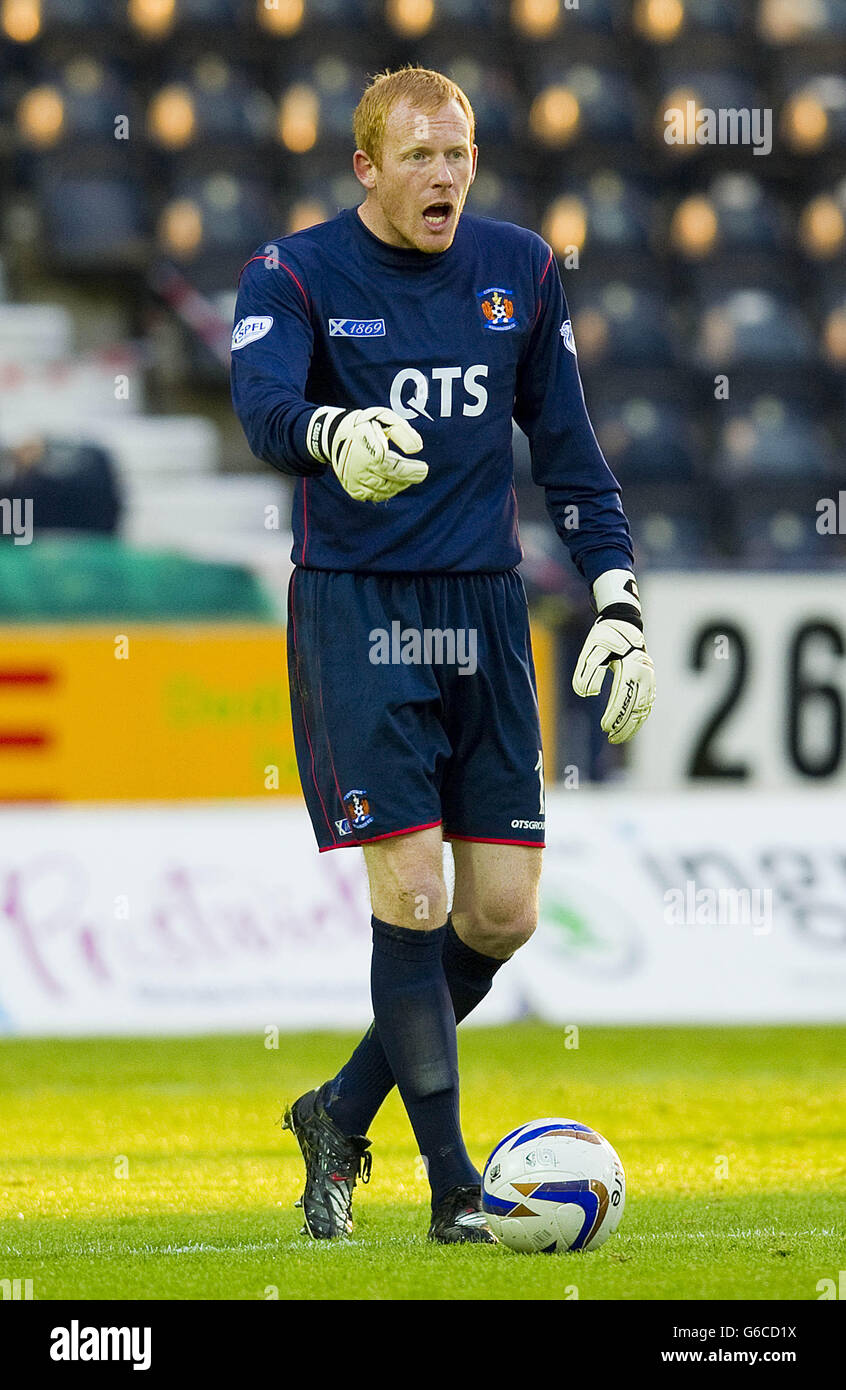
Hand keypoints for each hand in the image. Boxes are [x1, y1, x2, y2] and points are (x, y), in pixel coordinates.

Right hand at [307, 406, 428, 501]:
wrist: (335, 433)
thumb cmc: (366, 424)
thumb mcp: (386, 418)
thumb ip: (403, 431)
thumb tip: (416, 448)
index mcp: (368, 451)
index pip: (395, 469)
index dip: (412, 471)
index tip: (424, 469)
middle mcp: (359, 469)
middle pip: (391, 482)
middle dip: (407, 479)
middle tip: (417, 472)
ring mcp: (354, 481)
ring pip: (383, 491)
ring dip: (398, 485)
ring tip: (404, 475)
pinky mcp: (352, 489)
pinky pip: (374, 496)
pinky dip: (385, 491)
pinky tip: (391, 481)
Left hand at [572, 570, 654, 743]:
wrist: (625, 624)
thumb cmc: (605, 636)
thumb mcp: (591, 649)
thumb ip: (587, 670)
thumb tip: (588, 694)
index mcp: (632, 666)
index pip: (624, 696)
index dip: (615, 714)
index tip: (604, 727)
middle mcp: (645, 674)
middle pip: (637, 707)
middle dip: (624, 725)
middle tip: (610, 737)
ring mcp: (650, 679)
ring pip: (644, 709)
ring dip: (632, 726)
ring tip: (617, 738)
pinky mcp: (650, 683)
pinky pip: (647, 706)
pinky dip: (639, 720)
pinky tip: (628, 729)